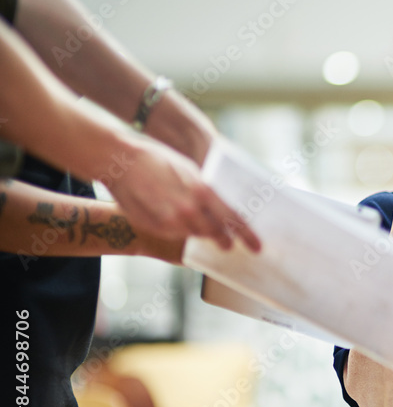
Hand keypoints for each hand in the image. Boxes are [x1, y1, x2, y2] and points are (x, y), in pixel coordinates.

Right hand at [103, 137, 260, 252]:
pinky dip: (182, 232)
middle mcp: (189, 210)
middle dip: (225, 239)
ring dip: (202, 234)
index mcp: (202, 192)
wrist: (120, 161)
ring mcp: (170, 221)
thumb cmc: (158, 160)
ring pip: (195, 235)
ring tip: (207, 233)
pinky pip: (175, 235)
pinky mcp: (155, 227)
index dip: (247, 234)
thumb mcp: (190, 171)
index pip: (232, 218)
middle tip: (230, 243)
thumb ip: (206, 192)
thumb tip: (223, 207)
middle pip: (216, 233)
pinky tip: (180, 224)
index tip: (257, 245)